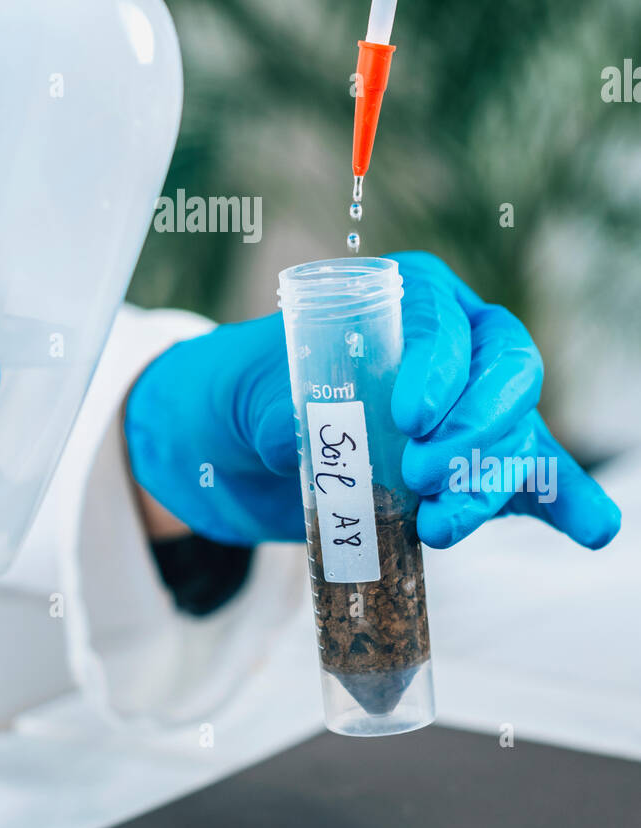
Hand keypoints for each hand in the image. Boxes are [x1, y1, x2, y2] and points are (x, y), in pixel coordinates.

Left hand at [124, 251, 620, 549]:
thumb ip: (280, 412)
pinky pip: (533, 483)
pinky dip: (567, 504)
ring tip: (437, 525)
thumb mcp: (249, 393)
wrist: (237, 451)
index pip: (445, 320)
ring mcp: (468, 413)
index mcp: (405, 300)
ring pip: (517, 436)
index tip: (407, 415)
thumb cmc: (247, 395)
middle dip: (475, 425)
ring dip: (490, 482)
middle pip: (507, 372)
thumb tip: (302, 439)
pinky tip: (591, 527)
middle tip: (419, 471)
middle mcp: (454, 349)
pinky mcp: (470, 471)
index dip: (440, 364)